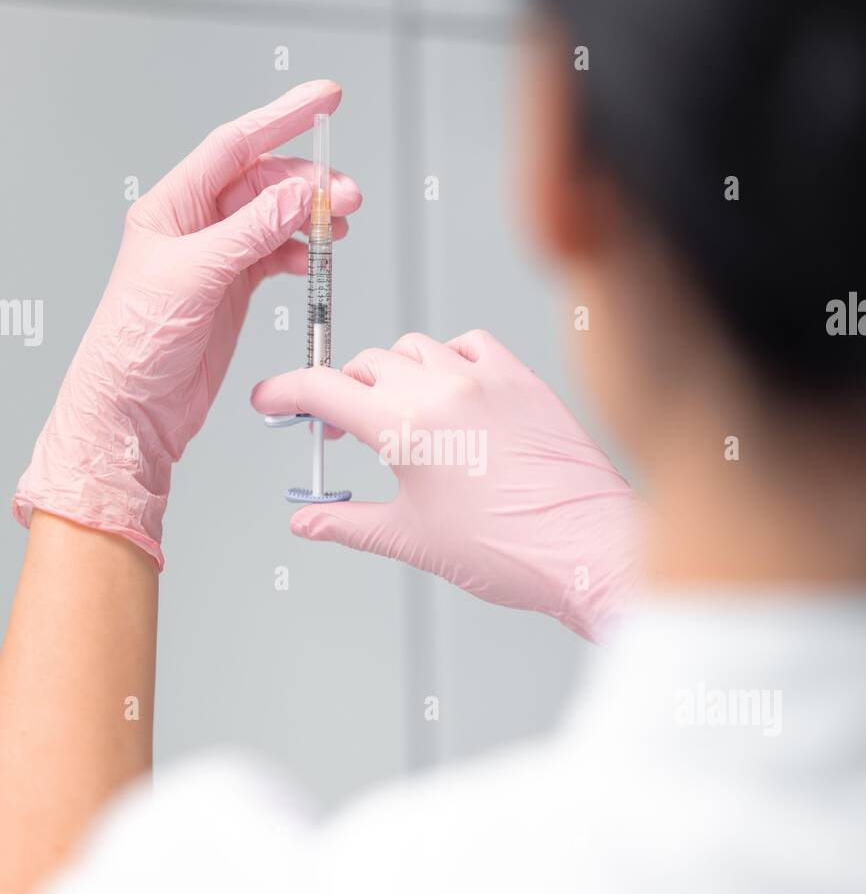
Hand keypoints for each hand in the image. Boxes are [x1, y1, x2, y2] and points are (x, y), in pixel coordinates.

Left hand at [12, 80, 361, 567]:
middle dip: (309, 183)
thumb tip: (298, 196)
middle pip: (263, 182)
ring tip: (341, 224)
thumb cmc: (135, 345)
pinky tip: (317, 257)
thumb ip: (250, 232)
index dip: (281, 118)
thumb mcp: (195, 277)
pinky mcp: (234, 288)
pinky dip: (303, 252)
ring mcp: (218, 258)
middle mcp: (195, 226)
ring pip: (276, 218)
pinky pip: (278, 255)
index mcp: (171, 208)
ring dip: (312, 217)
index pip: (234, 146)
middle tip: (346, 194)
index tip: (322, 99)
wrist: (135, 409)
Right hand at [251, 330, 644, 643]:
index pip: (323, 389)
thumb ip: (349, 522)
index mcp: (406, 427)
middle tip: (338, 429)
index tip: (271, 402)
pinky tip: (451, 390)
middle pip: (365, 365)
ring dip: (393, 371)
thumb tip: (308, 522)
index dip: (285, 394)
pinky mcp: (523, 380)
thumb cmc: (509, 549)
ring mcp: (486, 379)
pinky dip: (448, 358)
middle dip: (341, 392)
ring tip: (396, 411)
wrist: (585, 549)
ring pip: (416, 348)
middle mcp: (443, 389)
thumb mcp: (411, 539)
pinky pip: (471, 345)